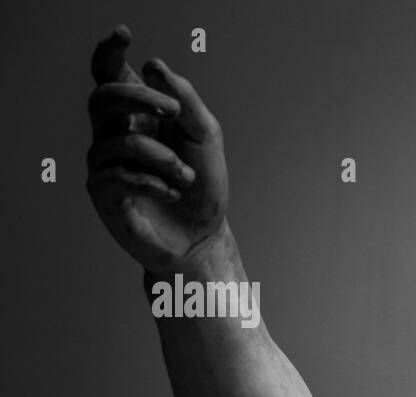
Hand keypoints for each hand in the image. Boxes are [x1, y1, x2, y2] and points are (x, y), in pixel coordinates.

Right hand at [86, 25, 229, 274]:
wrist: (203, 236)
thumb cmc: (203, 186)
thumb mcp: (205, 136)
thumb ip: (184, 99)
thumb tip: (152, 65)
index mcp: (137, 116)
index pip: (110, 75)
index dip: (109, 52)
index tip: (124, 34)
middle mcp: (115, 134)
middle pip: (104, 97)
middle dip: (139, 98)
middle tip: (173, 110)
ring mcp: (105, 164)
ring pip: (120, 141)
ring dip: (162, 157)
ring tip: (187, 176)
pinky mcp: (104, 193)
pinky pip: (119, 174)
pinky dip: (153, 180)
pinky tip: (173, 191)